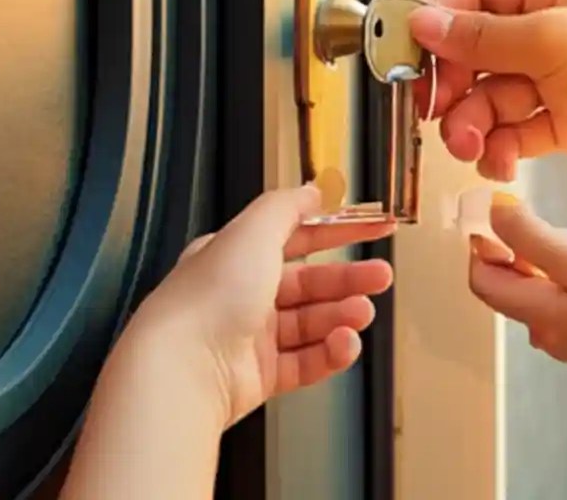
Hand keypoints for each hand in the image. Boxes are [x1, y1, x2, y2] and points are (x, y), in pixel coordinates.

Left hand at [131, 186, 394, 427]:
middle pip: (309, 283)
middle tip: (381, 277)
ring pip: (311, 323)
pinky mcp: (261, 376)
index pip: (296, 237)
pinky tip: (345, 344)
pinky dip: (330, 353)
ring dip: (342, 316)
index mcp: (235, 255)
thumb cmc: (211, 295)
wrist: (185, 367)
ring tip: (362, 313)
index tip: (376, 228)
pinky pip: (306, 362)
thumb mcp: (253, 232)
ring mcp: (251, 337)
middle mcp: (242, 294)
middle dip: (348, 279)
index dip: (338, 230)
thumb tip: (313, 189)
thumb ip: (287, 207)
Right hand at [410, 0, 566, 194]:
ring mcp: (561, 76)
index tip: (417, 52)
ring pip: (492, 96)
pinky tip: (499, 161)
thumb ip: (481, 36)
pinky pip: (514, 130)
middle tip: (435, 113)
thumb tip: (426, 22)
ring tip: (470, 148)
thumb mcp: (551, 42)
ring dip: (473, 124)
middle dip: (455, 86)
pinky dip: (500, 147)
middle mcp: (558, 27)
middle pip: (479, 49)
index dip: (444, 19)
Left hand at [468, 193, 566, 397]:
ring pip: (536, 292)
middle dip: (511, 247)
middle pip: (506, 287)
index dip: (480, 243)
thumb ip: (534, 240)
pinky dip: (565, 275)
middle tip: (537, 216)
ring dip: (540, 259)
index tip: (495, 208)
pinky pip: (563, 301)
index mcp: (539, 318)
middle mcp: (549, 335)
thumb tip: (492, 213)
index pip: (482, 281)